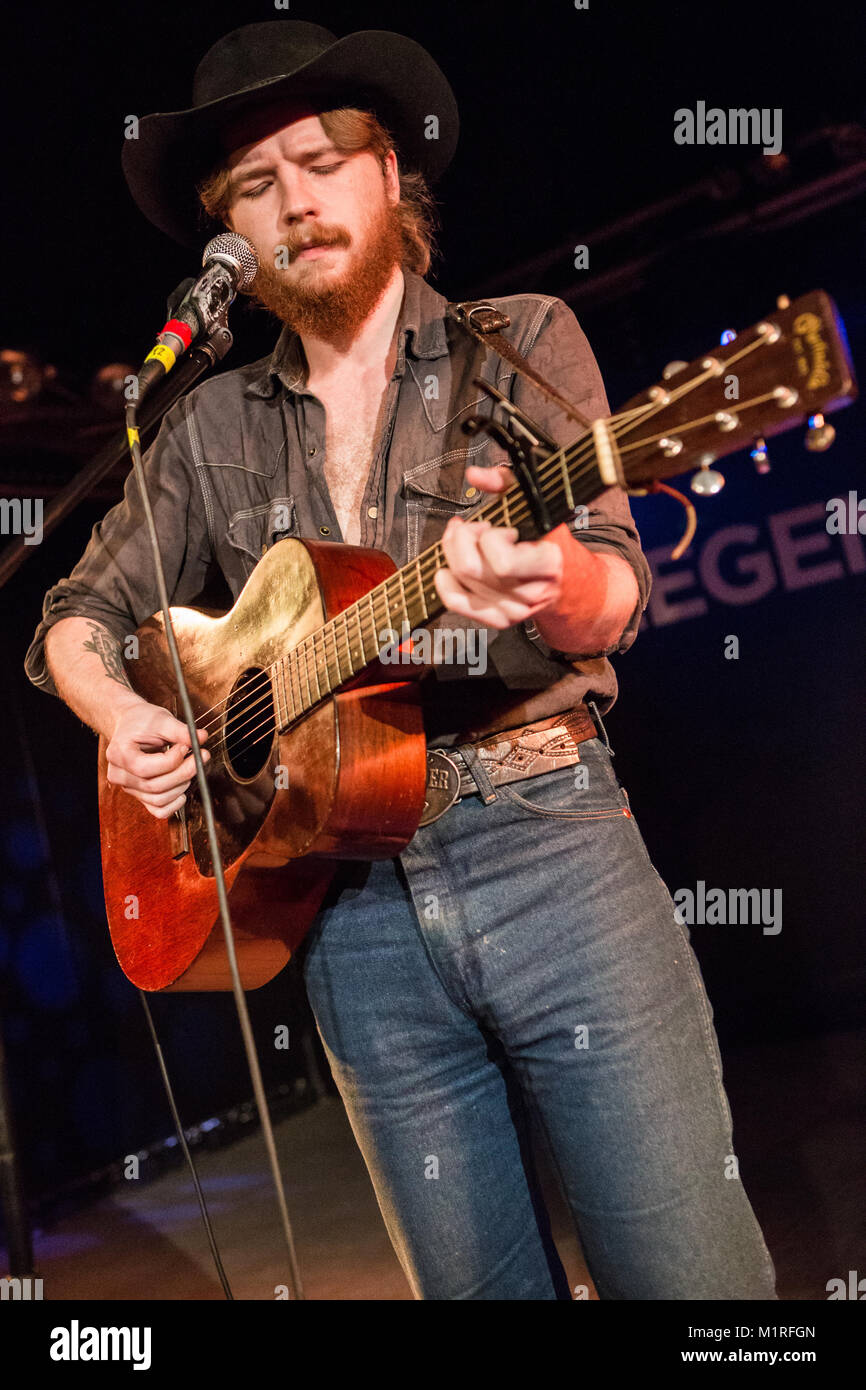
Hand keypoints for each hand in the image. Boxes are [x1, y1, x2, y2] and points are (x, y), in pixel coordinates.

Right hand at [105, 702, 209, 819]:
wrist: (130, 725)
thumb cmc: (141, 721)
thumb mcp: (160, 719)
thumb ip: (180, 731)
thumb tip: (201, 738)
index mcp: (118, 754)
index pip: (145, 769)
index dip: (171, 761)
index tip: (185, 747)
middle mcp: (119, 775)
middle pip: (154, 786)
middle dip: (183, 773)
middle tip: (200, 757)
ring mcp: (128, 788)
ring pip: (159, 799)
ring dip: (182, 786)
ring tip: (191, 766)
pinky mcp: (139, 796)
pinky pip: (158, 810)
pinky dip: (175, 804)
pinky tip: (183, 787)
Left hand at [434, 464, 563, 627]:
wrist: (573, 584)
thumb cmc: (551, 541)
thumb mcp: (537, 505)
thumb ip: (507, 483)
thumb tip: (476, 476)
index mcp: (548, 562)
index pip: (502, 562)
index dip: (490, 539)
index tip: (496, 527)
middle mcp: (532, 590)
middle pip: (472, 570)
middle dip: (461, 540)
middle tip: (471, 528)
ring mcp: (516, 609)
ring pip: (463, 583)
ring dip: (453, 554)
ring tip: (466, 541)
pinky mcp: (501, 619)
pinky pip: (458, 604)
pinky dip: (446, 584)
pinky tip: (447, 569)